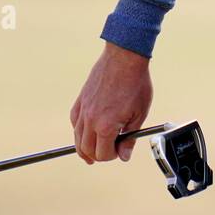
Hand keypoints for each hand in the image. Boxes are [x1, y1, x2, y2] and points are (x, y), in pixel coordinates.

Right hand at [69, 42, 152, 162]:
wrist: (124, 59)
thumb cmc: (135, 83)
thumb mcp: (139, 114)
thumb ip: (130, 138)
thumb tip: (124, 156)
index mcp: (105, 126)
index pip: (103, 154)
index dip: (113, 156)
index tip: (121, 150)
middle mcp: (90, 120)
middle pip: (87, 150)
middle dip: (98, 155)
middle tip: (108, 153)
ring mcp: (83, 109)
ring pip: (77, 138)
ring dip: (86, 147)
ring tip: (93, 152)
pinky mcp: (80, 100)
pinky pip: (75, 122)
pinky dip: (80, 131)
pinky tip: (87, 132)